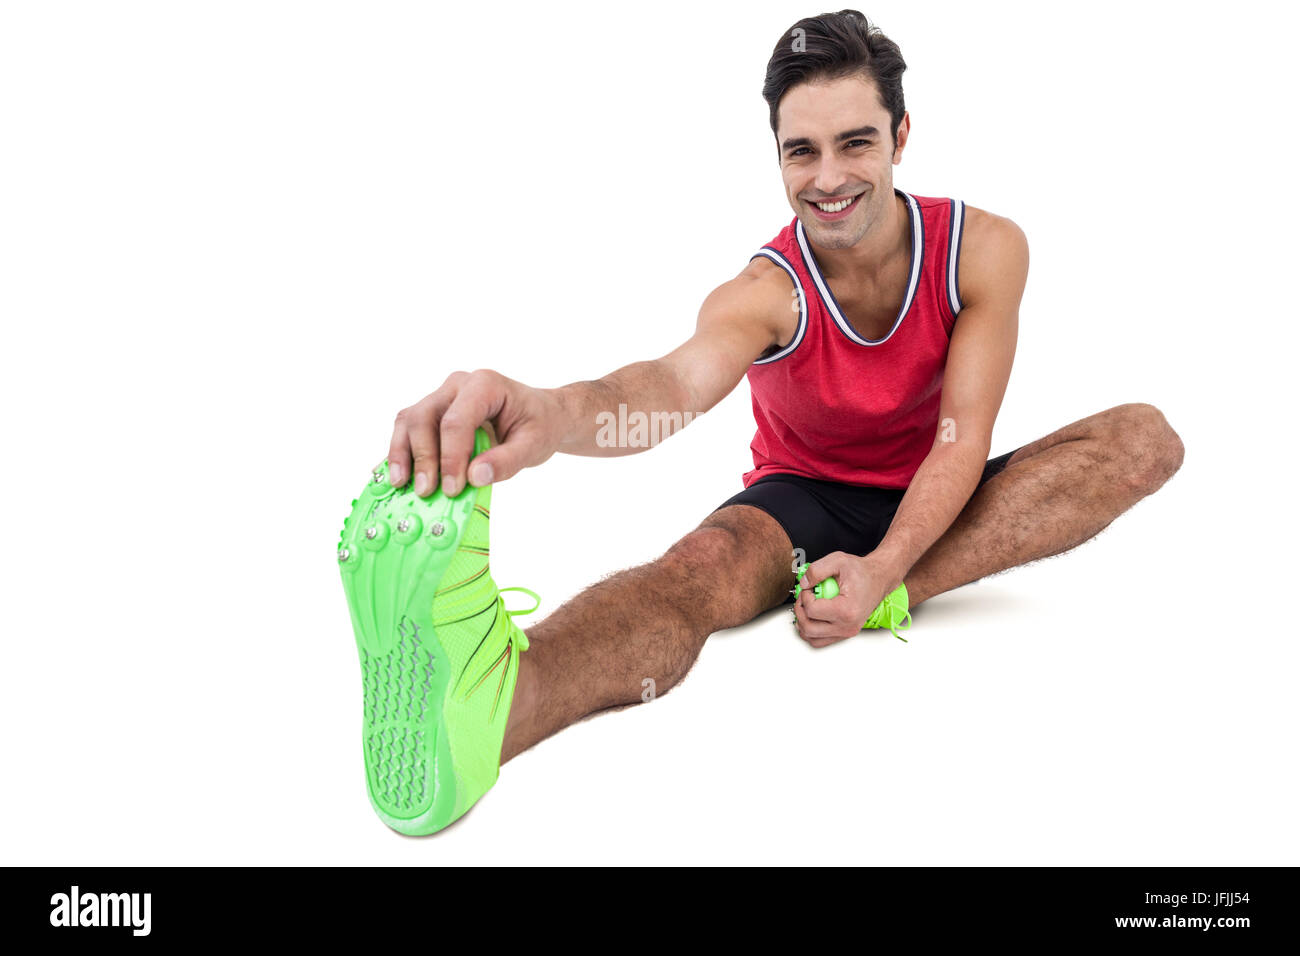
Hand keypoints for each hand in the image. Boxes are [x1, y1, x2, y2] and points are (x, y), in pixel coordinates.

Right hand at [388, 369, 564, 497]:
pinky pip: (408, 429)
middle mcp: (457, 385)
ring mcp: (442, 396)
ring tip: (401, 485)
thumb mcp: (534, 445)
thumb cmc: (538, 424)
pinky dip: (401, 453)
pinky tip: (398, 477)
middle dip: (423, 457)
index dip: (450, 457)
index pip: (457, 421)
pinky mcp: (433, 412)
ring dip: (402, 454)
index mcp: (484, 385)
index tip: (451, 488)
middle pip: (425, 417)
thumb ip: (507, 461)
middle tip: (426, 491)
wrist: (540, 414)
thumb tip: (474, 477)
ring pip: (409, 420)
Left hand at [793, 552, 893, 647]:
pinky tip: (812, 616)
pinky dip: (810, 630)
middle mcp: (848, 625)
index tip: (808, 588)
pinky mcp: (845, 633)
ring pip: (812, 638)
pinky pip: (820, 640)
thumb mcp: (838, 561)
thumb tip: (803, 583)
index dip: (804, 597)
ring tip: (807, 607)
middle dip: (800, 611)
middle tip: (804, 598)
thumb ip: (816, 570)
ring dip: (803, 623)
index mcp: (847, 609)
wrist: (878, 579)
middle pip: (809, 628)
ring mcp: (847, 632)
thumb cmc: (862, 572)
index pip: (812, 611)